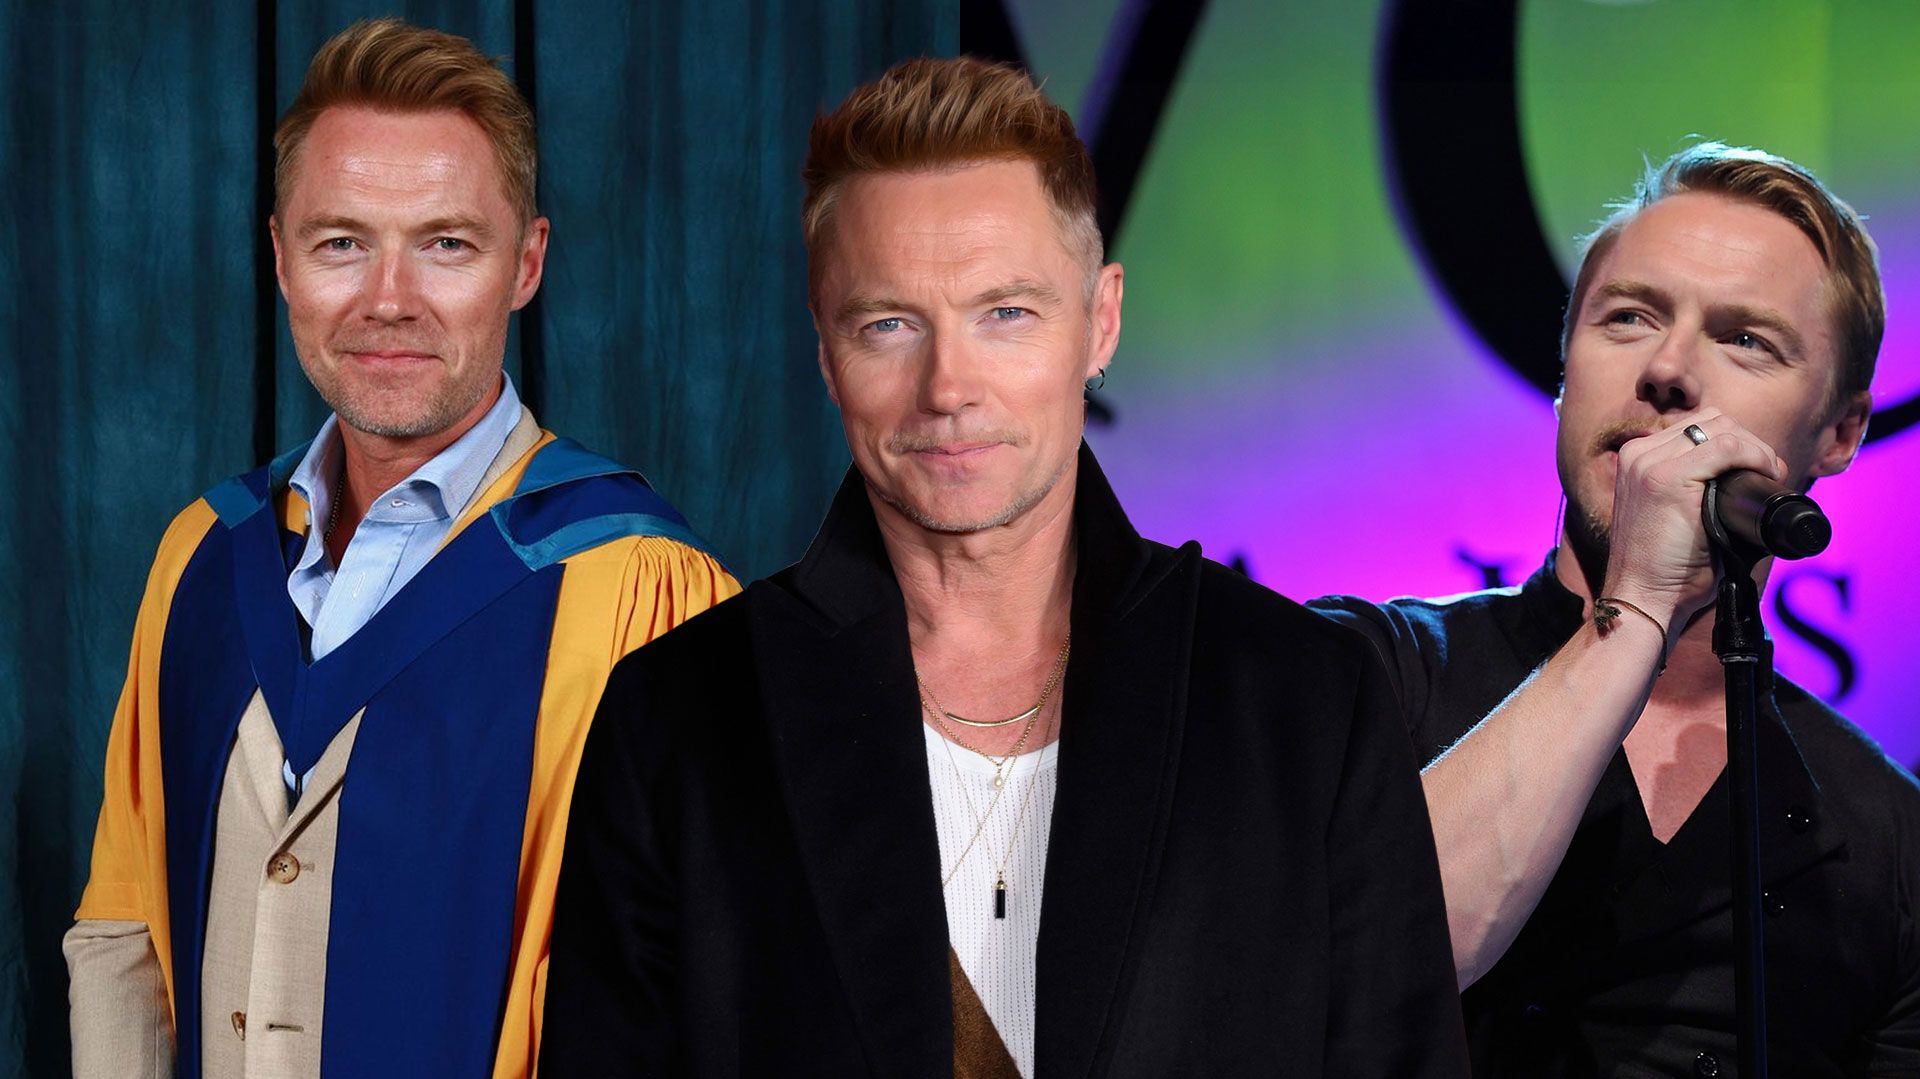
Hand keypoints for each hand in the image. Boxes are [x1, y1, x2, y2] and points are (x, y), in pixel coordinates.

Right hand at [1601, 409, 1785, 636]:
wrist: (1642, 598)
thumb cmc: (1666, 568)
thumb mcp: (1676, 515)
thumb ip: (1697, 488)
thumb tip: (1749, 473)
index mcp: (1637, 459)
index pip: (1697, 427)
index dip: (1738, 443)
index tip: (1759, 471)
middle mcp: (1638, 454)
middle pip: (1711, 420)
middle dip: (1748, 442)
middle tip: (1767, 474)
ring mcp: (1648, 463)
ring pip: (1721, 427)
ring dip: (1753, 448)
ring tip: (1765, 476)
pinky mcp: (1665, 478)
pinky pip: (1726, 447)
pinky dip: (1754, 456)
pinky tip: (1763, 476)